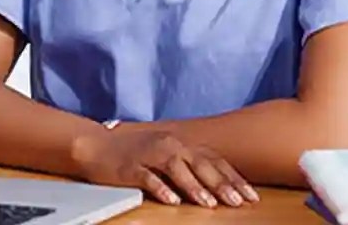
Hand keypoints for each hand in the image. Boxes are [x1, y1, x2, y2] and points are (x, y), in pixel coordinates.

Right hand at [70, 126, 258, 207]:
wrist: (97, 145)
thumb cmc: (135, 153)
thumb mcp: (166, 154)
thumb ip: (190, 164)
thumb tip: (218, 183)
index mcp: (181, 144)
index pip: (214, 161)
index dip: (234, 178)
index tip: (251, 195)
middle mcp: (169, 145)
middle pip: (201, 164)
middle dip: (222, 184)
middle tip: (239, 202)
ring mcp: (149, 154)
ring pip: (177, 169)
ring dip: (195, 186)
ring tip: (209, 204)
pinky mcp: (131, 166)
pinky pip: (148, 178)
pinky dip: (161, 188)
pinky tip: (172, 201)